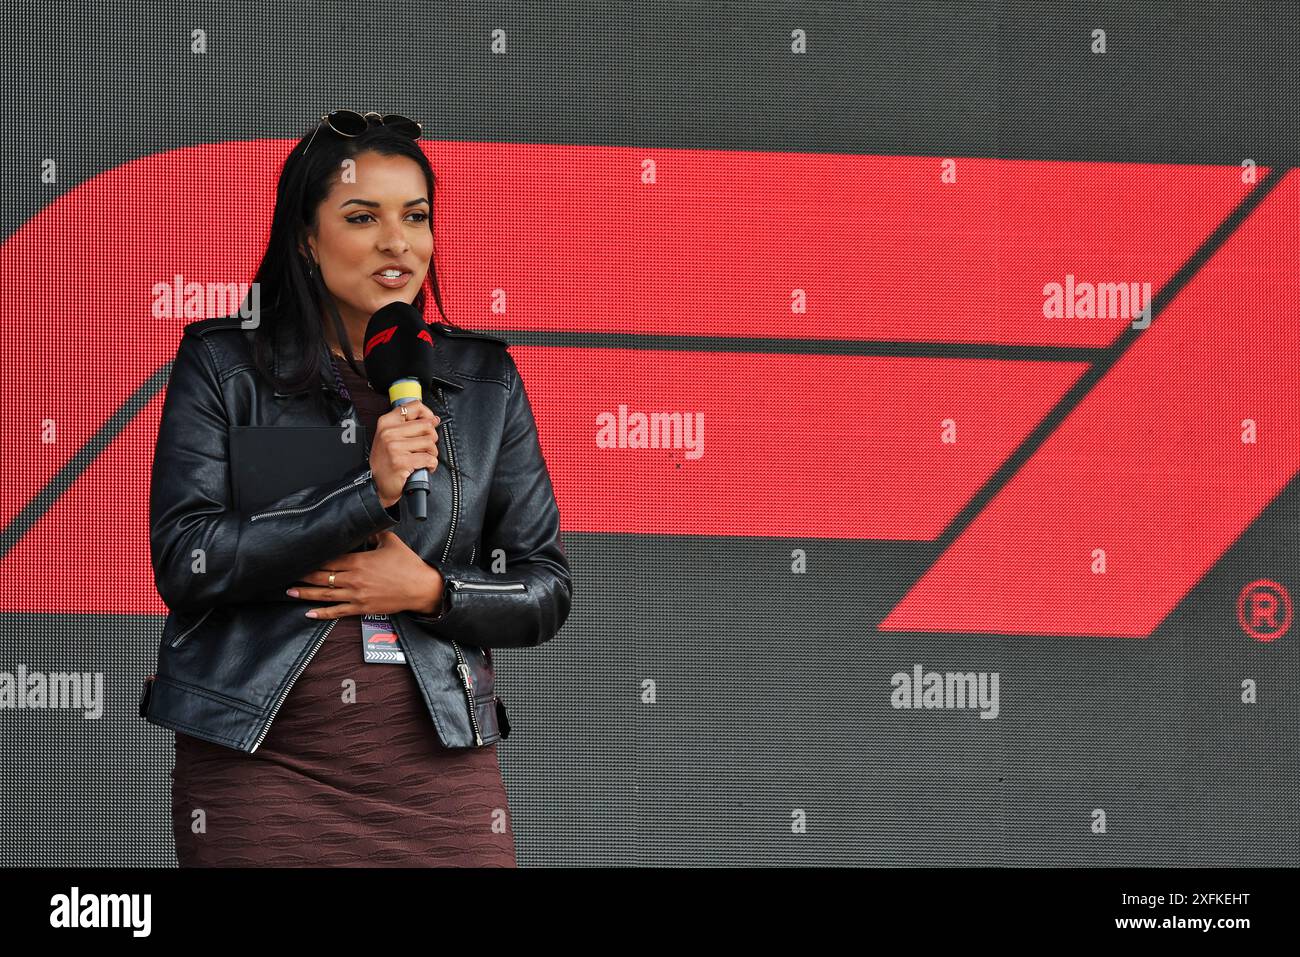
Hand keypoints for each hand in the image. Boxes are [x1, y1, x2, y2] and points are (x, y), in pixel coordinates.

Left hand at [285, 530, 444, 617]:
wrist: (420, 588)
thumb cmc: (407, 565)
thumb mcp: (390, 542)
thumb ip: (374, 533)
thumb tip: (364, 525)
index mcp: (359, 561)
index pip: (329, 560)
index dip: (313, 560)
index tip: (301, 558)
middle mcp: (354, 579)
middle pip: (322, 577)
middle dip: (303, 575)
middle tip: (288, 574)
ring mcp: (356, 595)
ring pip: (324, 595)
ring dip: (305, 593)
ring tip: (290, 591)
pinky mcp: (361, 608)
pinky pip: (337, 612)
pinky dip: (322, 614)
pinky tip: (309, 613)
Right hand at [370, 401, 439, 508]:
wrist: (375, 484)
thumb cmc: (385, 461)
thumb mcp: (389, 437)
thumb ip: (408, 426)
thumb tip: (433, 419)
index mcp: (386, 423)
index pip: (414, 406)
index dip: (428, 414)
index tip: (431, 422)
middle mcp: (389, 433)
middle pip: (426, 426)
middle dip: (432, 438)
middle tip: (427, 447)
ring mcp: (394, 447)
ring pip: (430, 442)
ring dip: (432, 453)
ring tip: (424, 458)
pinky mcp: (402, 462)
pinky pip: (429, 458)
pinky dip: (432, 464)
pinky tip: (425, 467)